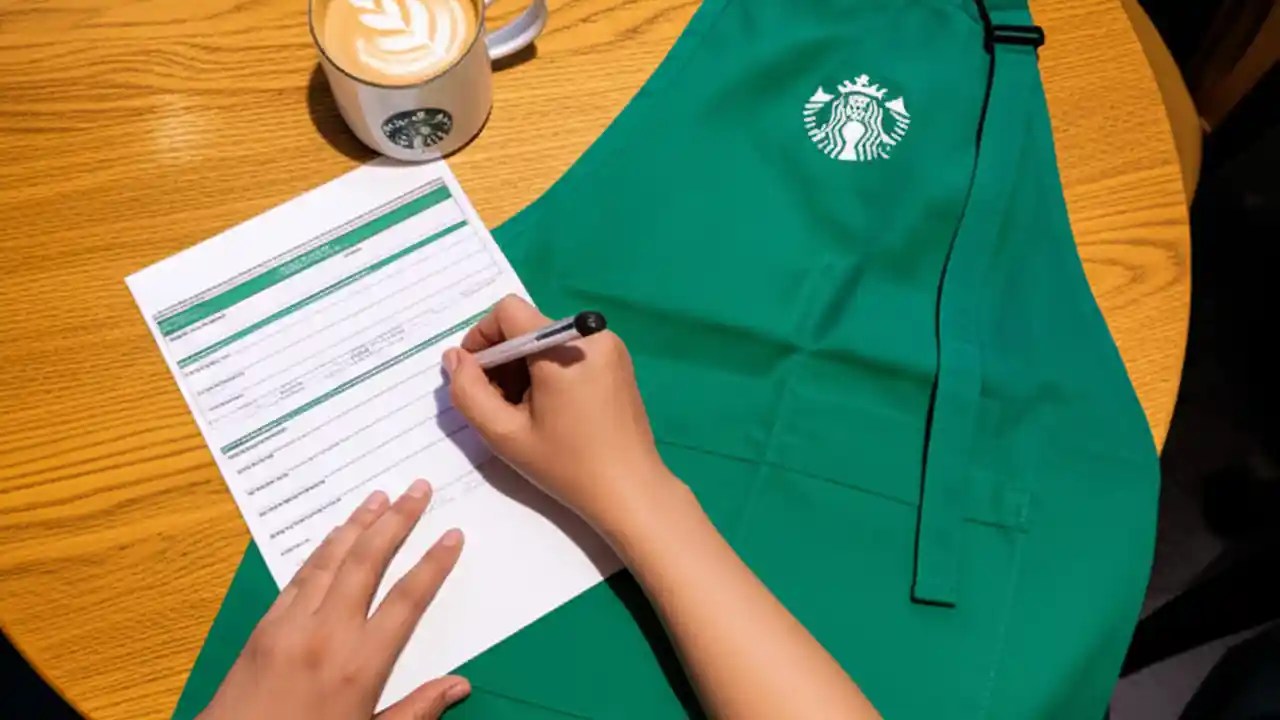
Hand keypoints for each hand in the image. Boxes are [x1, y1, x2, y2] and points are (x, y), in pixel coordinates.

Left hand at [198, 480, 468, 719]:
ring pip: (331, 561)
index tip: (452, 535)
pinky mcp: (264, 626)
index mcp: (361, 665)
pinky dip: (322, 551)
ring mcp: (291, 625)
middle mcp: (327, 634)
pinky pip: (298, 577)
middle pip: (368, 563)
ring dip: (358, 524)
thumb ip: (416, 711)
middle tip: (417, 489)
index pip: (407, 600)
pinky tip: (334, 536)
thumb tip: (461, 685)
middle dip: (397, 521)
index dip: (433, 565)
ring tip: (380, 497)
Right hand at [443, 295, 676, 536]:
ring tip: (524, 413)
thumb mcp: (504, 433)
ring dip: (524, 368)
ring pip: (547, 340)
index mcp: (563, 346)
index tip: (475, 377)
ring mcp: (609, 346)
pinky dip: (549, 371)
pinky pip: (569, 351)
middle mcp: (590, 333)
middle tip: (499, 406)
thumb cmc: (566, 465)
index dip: (481, 338)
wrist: (630, 490)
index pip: (507, 312)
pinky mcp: (618, 362)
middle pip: (527, 326)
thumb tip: (455, 358)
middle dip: (502, 360)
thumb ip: (469, 391)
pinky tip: (550, 410)